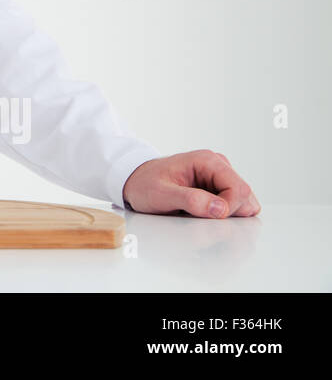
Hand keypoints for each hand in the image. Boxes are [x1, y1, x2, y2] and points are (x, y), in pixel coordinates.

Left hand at [122, 150, 259, 216]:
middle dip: (229, 213)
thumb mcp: (161, 194)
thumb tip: (220, 209)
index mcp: (207, 161)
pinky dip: (223, 215)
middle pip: (245, 197)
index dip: (229, 208)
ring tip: (199, 214)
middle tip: (201, 218)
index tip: (210, 217)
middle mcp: (218, 166)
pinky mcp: (218, 189)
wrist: (134, 180)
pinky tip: (203, 214)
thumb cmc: (145, 184)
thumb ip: (191, 200)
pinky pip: (233, 207)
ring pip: (243, 203)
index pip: (239, 189)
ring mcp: (220, 178)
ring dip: (227, 215)